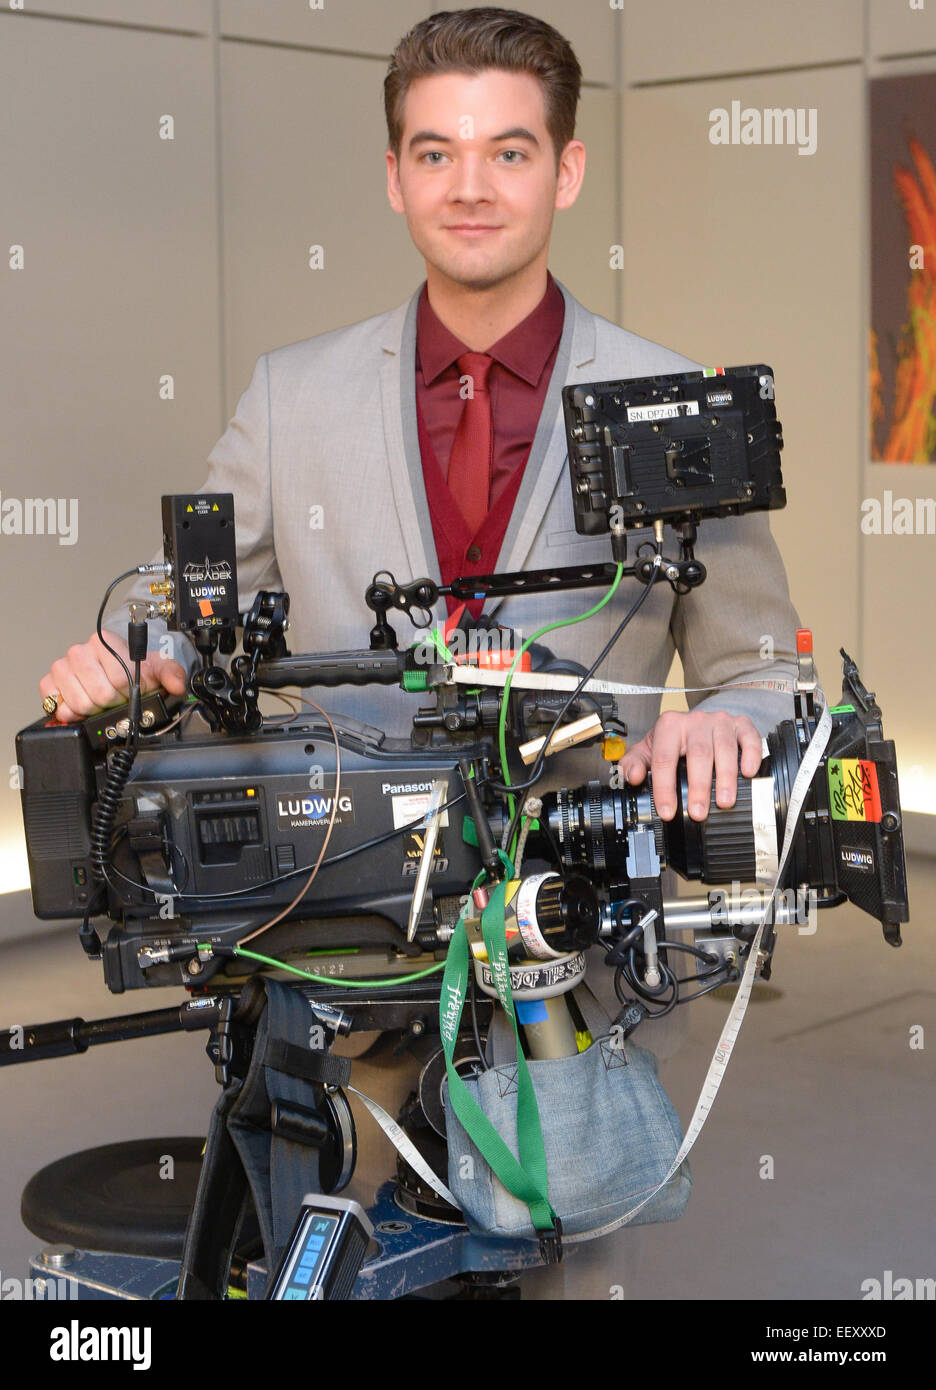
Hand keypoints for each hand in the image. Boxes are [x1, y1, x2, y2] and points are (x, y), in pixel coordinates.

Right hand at [38, 631, 187, 724]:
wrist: (114, 671)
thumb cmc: (132, 670)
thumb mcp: (157, 669)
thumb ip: (172, 674)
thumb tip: (177, 684)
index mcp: (104, 642)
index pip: (118, 680)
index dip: (127, 693)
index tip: (129, 690)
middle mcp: (79, 651)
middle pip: (99, 694)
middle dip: (111, 702)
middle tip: (115, 697)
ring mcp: (62, 666)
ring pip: (79, 702)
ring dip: (93, 708)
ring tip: (100, 700)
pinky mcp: (49, 683)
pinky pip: (56, 704)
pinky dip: (70, 711)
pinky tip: (82, 703)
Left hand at [617, 710, 762, 821]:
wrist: (698, 721)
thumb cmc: (674, 739)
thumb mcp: (650, 748)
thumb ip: (634, 763)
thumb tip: (632, 776)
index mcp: (669, 726)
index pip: (664, 759)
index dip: (664, 787)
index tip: (668, 811)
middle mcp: (695, 721)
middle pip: (698, 754)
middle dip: (698, 786)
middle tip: (697, 812)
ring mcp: (720, 721)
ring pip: (724, 748)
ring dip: (725, 777)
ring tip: (724, 802)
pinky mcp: (741, 725)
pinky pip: (749, 738)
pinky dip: (750, 755)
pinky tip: (748, 773)